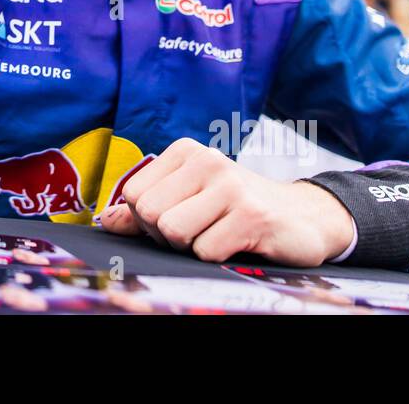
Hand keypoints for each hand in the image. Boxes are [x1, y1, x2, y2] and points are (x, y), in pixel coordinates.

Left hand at [97, 138, 355, 266]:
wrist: (303, 217)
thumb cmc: (237, 209)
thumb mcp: (189, 200)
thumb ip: (144, 211)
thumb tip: (106, 220)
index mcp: (185, 152)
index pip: (134, 195)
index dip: (149, 219)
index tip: (181, 217)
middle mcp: (206, 160)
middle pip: (151, 214)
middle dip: (168, 235)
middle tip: (201, 230)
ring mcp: (230, 185)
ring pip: (173, 232)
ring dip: (192, 246)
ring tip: (218, 234)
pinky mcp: (251, 214)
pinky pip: (205, 250)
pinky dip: (217, 256)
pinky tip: (238, 242)